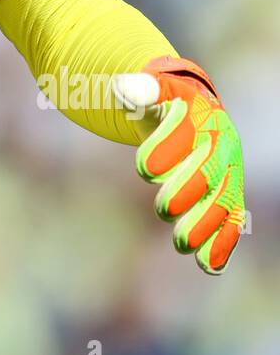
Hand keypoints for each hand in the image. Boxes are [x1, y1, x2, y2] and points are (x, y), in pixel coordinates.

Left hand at [112, 56, 244, 274]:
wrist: (192, 111)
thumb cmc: (164, 100)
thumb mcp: (152, 89)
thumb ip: (140, 88)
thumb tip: (125, 88)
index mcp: (203, 116)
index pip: (186, 132)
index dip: (166, 149)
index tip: (143, 168)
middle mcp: (222, 147)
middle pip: (210, 172)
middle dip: (187, 192)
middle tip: (163, 209)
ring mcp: (227, 175)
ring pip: (223, 203)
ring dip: (205, 226)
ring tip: (182, 244)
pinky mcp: (224, 198)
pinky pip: (229, 223)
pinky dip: (221, 244)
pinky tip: (209, 266)